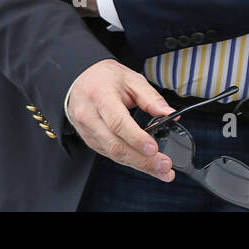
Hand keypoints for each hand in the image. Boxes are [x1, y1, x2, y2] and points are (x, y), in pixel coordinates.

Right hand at [66, 59, 175, 181]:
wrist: (79, 80)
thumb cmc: (105, 78)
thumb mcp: (131, 78)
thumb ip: (150, 97)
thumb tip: (169, 114)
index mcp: (101, 97)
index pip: (118, 122)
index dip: (136, 138)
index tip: (153, 148)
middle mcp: (90, 117)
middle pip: (116, 145)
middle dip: (142, 160)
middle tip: (164, 166)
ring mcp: (88, 132)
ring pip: (113, 154)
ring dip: (139, 165)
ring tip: (161, 170)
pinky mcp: (90, 141)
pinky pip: (110, 155)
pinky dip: (129, 161)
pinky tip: (145, 165)